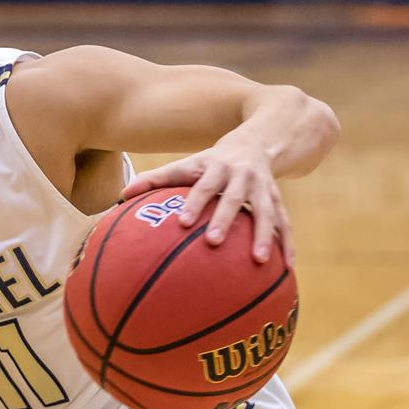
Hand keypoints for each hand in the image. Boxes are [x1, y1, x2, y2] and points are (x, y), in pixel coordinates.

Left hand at [122, 140, 292, 264]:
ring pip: (265, 212)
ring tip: (259, 261)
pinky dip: (288, 243)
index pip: (203, 185)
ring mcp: (263, 188)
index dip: (194, 202)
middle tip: (213, 242)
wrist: (258, 141)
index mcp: (216, 168)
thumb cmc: (212, 161)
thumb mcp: (188, 163)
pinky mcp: (278, 200)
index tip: (183, 222)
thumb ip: (157, 179)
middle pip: (233, 198)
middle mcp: (241, 176)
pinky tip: (288, 267)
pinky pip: (285, 222)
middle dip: (225, 219)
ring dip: (264, 235)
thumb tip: (121, 194)